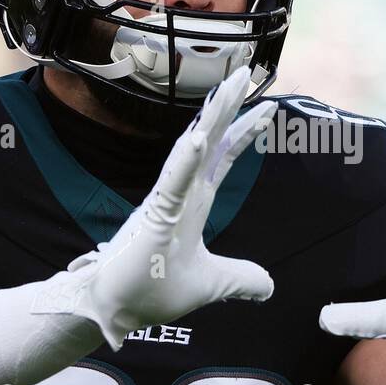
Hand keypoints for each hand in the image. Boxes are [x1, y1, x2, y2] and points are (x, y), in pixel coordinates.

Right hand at [34, 65, 276, 348]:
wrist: (116, 312)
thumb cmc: (152, 290)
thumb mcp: (211, 283)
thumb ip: (240, 279)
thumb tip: (268, 286)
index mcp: (195, 202)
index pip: (224, 156)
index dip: (245, 131)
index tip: (269, 107)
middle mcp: (181, 193)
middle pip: (209, 140)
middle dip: (228, 107)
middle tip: (246, 72)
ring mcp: (166, 201)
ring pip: (191, 149)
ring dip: (211, 119)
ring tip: (229, 87)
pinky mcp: (152, 218)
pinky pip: (172, 184)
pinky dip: (185, 162)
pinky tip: (198, 138)